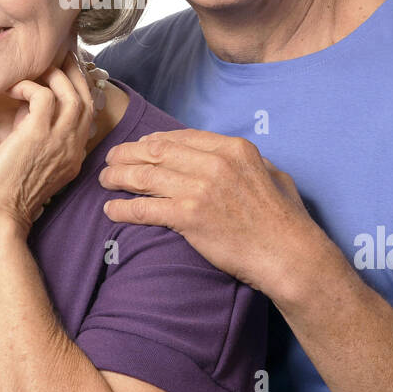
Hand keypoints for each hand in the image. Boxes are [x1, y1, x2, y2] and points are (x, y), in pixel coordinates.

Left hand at [0, 52, 95, 235]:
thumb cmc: (2, 192)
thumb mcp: (29, 160)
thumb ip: (33, 133)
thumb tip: (24, 104)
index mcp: (72, 155)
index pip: (86, 112)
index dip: (78, 87)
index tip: (65, 71)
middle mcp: (72, 146)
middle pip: (86, 97)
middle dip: (74, 71)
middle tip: (60, 54)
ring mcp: (59, 139)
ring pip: (71, 91)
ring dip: (53, 74)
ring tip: (34, 68)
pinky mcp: (38, 133)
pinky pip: (43, 94)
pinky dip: (28, 85)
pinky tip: (12, 88)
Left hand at [99, 128, 314, 294]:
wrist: (289, 254)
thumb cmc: (286, 220)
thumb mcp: (272, 175)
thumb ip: (246, 163)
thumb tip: (229, 160)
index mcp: (233, 148)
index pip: (181, 137)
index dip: (153, 141)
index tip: (139, 146)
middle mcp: (213, 162)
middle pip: (156, 152)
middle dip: (128, 153)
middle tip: (111, 159)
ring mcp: (199, 189)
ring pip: (145, 176)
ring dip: (118, 177)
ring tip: (103, 180)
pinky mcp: (189, 217)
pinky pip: (144, 208)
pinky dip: (122, 208)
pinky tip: (110, 210)